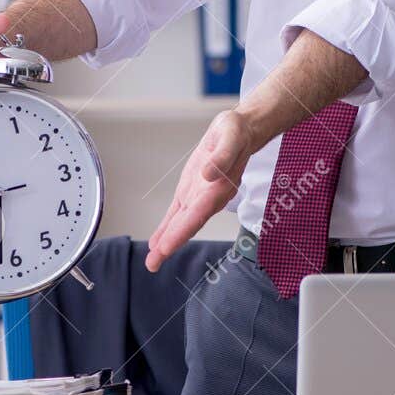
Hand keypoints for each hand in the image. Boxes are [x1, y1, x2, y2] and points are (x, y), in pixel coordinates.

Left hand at [146, 109, 255, 272]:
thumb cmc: (237, 132)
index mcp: (218, 188)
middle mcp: (209, 198)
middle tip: (153, 264)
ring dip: (167, 241)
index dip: (181, 231)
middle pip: (187, 225)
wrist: (241, 130)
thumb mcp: (231, 137)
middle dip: (170, 244)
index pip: (197, 214)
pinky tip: (158, 240)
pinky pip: (178, 212)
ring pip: (181, 223)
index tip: (166, 247)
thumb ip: (222, 157)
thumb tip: (209, 173)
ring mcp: (200, 196)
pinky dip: (168, 227)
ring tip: (153, 260)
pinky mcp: (192, 190)